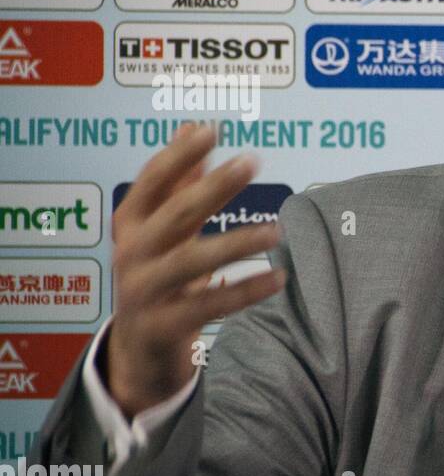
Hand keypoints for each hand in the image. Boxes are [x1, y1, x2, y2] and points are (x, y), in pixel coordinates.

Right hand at [103, 123, 286, 418]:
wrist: (139, 349)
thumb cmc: (158, 275)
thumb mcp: (163, 228)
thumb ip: (179, 181)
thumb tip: (193, 126)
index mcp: (130, 224)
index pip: (150, 182)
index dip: (177, 156)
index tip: (210, 130)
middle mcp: (131, 254)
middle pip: (173, 215)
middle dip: (212, 187)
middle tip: (251, 161)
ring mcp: (145, 291)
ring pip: (191, 262)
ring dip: (236, 244)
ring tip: (277, 230)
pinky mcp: (164, 326)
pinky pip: (210, 306)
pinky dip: (246, 291)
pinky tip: (280, 277)